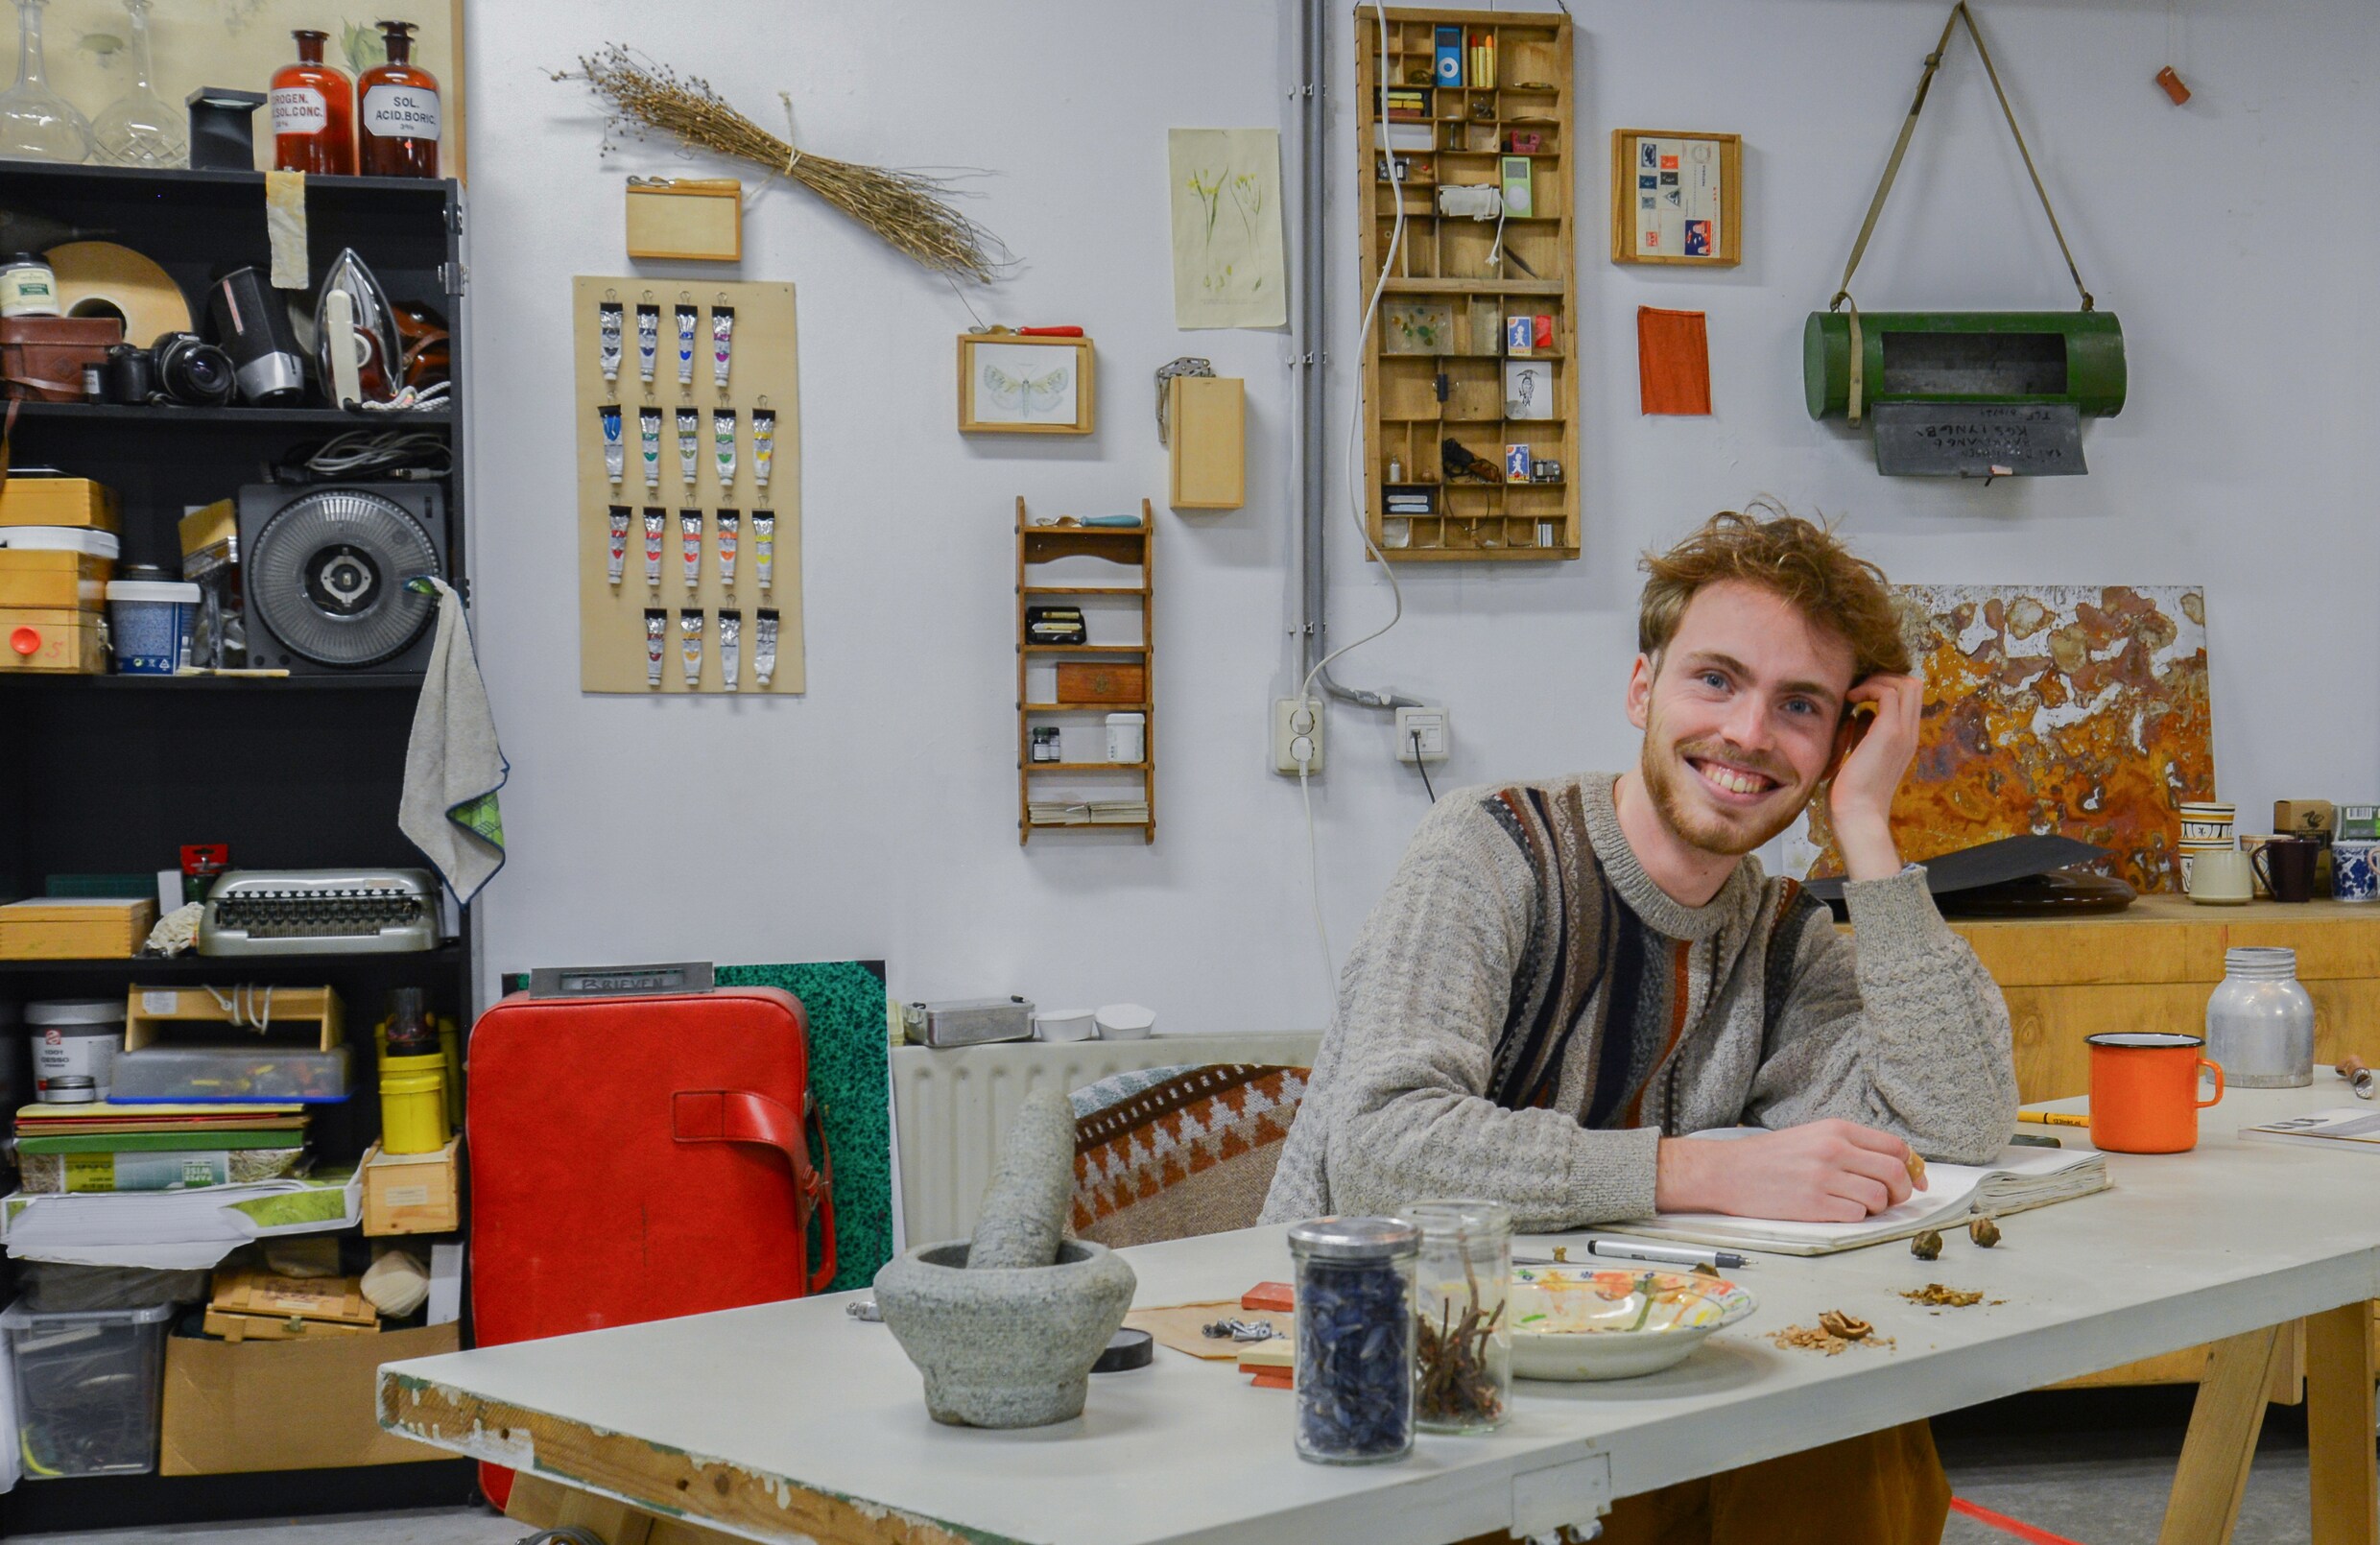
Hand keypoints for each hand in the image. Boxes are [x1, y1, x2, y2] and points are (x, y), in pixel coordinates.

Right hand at [1655, 1119, 1921, 1222]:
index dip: (1913, 1167)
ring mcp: (1824, 1178)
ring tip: (1859, 1205)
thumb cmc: (1772, 1157)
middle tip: (1893, 1199)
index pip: (1895, 1147)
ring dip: (1878, 1207)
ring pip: (1880, 1197)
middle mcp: (1834, 1149)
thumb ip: (1852, 1147)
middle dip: (1903, 1191)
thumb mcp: (1813, 1137)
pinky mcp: (1814, 1204)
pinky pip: (1857, 1215)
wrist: (1729, 1171)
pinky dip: (1856, 1217)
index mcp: (1837, 1129)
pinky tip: (1839, 1211)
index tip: (1915, 1181)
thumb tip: (1897, 1166)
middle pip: (1895, 1172)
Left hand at [1828, 673, 1921, 880]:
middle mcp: (1910, 734)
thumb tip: (1860, 713)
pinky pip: (1888, 693)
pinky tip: (1850, 699)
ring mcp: (1903, 733)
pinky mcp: (1890, 732)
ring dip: (1877, 680)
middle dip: (1884, 676)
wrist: (1857, 814)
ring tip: (1853, 693)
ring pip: (1906, 683)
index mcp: (1905, 740)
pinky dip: (1868, 688)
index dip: (1886, 686)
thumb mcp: (1858, 755)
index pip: (1909, 698)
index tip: (1859, 694)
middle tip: (1858, 687)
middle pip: (1914, 684)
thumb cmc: (1851, 792)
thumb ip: (1862, 734)